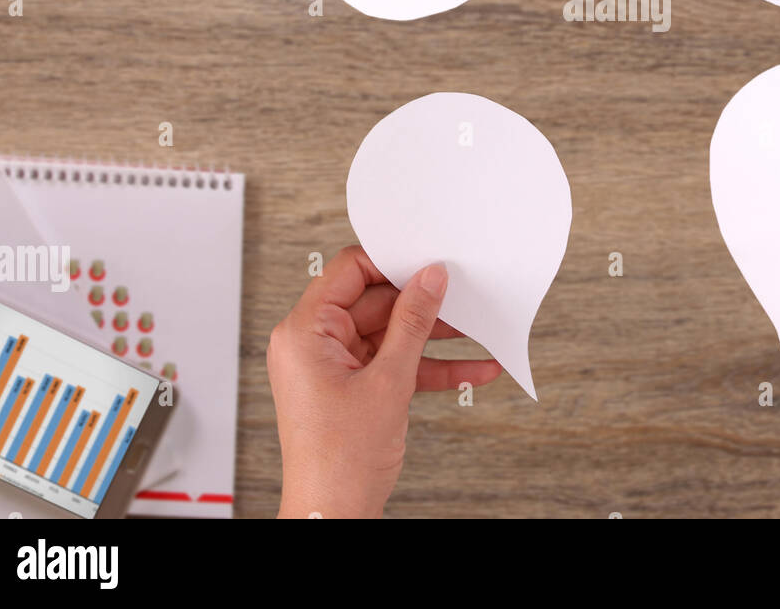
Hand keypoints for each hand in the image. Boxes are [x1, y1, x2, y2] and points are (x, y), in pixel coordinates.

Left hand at [268, 246, 500, 517]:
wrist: (333, 516)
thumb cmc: (338, 461)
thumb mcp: (389, 381)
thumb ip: (413, 323)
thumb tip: (430, 280)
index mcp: (304, 333)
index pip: (348, 271)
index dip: (390, 263)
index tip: (427, 263)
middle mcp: (313, 344)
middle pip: (375, 302)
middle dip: (422, 306)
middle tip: (461, 298)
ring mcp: (332, 366)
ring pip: (390, 334)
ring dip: (432, 339)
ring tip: (475, 333)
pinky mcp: (351, 387)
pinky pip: (393, 363)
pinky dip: (427, 367)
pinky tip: (470, 369)